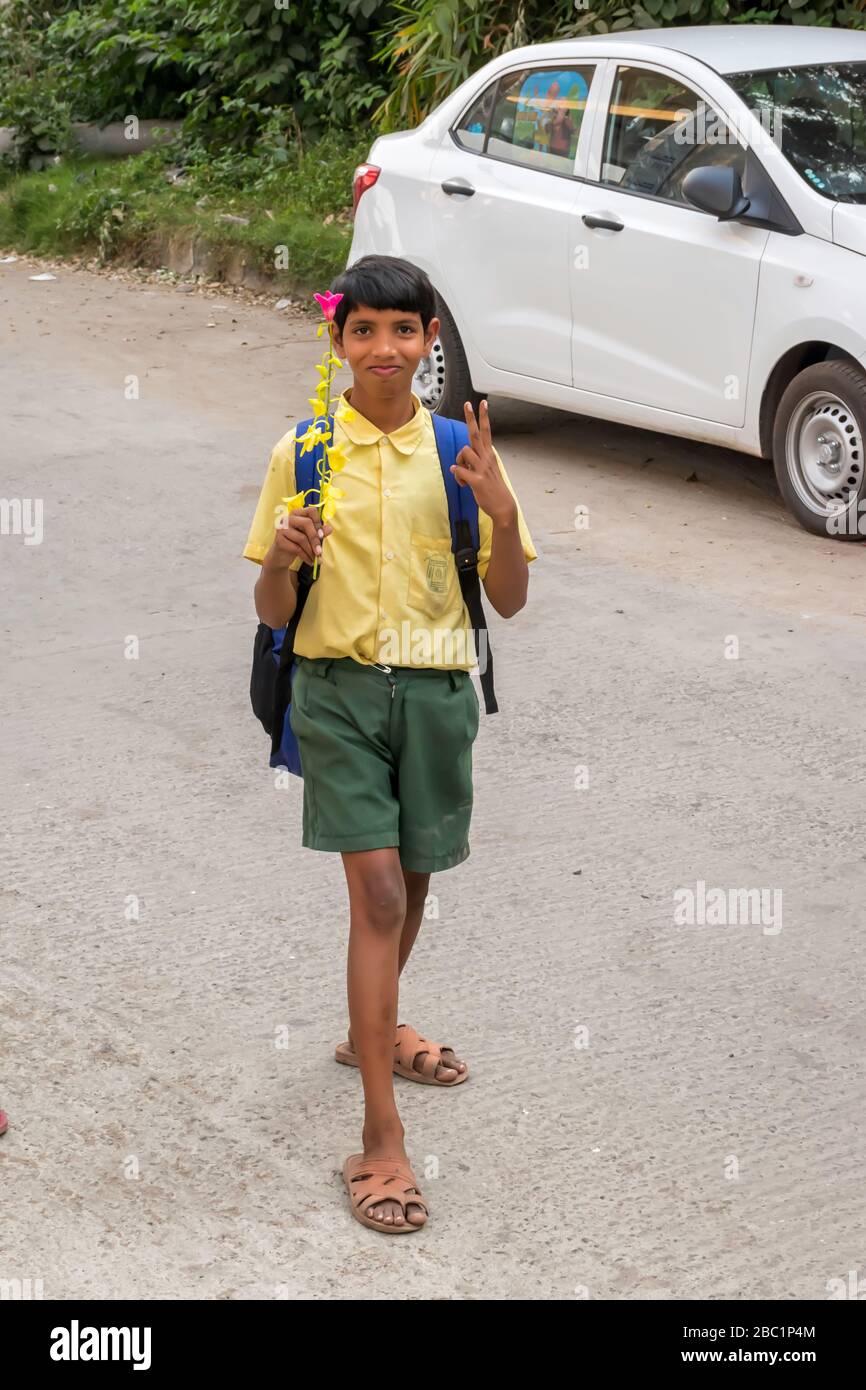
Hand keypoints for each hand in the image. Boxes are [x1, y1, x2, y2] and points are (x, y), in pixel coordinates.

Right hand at [265, 504, 332, 569]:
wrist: (280, 556)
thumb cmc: (296, 543)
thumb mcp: (309, 537)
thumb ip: (319, 532)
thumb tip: (329, 529)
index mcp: (296, 514)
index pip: (311, 511)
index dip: (318, 522)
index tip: (322, 535)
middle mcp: (287, 518)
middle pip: (307, 523)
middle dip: (316, 539)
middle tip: (320, 551)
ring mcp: (282, 528)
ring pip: (302, 538)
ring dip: (311, 551)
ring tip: (316, 558)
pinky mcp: (279, 540)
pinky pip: (297, 548)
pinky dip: (306, 556)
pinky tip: (310, 562)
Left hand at [451, 400, 516, 525]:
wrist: (503, 506)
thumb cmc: (493, 489)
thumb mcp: (486, 472)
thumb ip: (473, 464)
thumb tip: (457, 464)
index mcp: (489, 455)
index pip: (486, 432)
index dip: (484, 417)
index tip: (482, 403)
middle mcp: (486, 458)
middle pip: (477, 434)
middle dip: (472, 418)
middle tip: (467, 404)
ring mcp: (482, 469)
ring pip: (464, 452)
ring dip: (458, 462)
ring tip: (462, 474)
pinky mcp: (477, 480)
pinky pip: (459, 471)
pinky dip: (457, 475)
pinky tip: (462, 482)